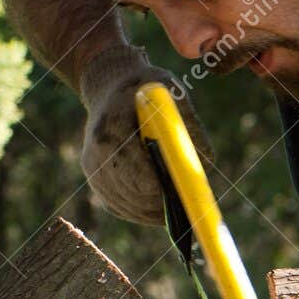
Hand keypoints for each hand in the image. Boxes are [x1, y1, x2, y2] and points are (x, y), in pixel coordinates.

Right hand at [79, 44, 210, 225]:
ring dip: (154, 212)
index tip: (184, 196)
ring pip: (126, 205)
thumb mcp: (170, 92)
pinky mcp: (95, 179)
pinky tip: (162, 210)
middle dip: (162, 204)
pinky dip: (142, 211)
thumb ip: (188, 123)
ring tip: (181, 213)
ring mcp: (92, 168)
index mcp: (114, 125)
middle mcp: (97, 150)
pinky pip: (120, 205)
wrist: (109, 85)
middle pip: (132, 192)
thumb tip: (205, 162)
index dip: (161, 187)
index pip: (136, 168)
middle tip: (190, 212)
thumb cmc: (146, 89)